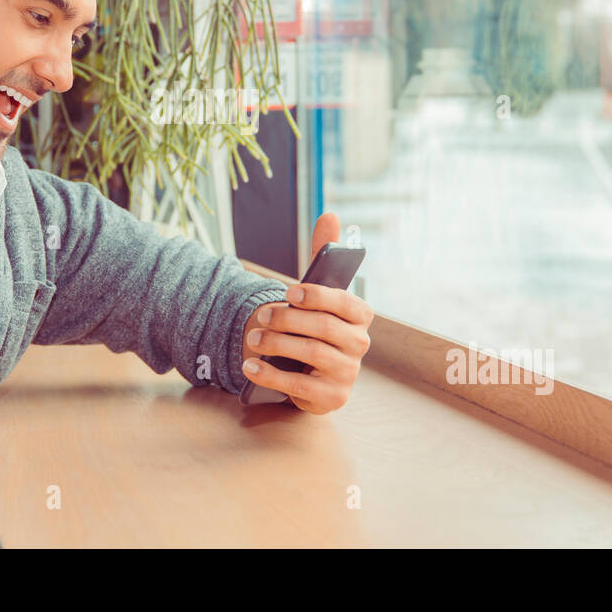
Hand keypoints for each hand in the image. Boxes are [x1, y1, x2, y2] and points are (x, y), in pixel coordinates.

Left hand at [240, 213, 372, 413]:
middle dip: (287, 319)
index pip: (346, 303)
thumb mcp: (317, 291)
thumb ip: (323, 254)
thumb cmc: (313, 323)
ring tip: (251, 339)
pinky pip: (300, 386)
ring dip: (277, 344)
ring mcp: (348, 373)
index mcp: (360, 316)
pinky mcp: (331, 397)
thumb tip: (329, 214)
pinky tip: (250, 366)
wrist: (310, 369)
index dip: (317, 296)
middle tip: (259, 316)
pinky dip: (271, 375)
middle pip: (324, 328)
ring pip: (312, 354)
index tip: (289, 292)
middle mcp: (359, 345)